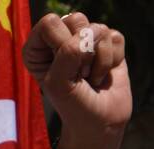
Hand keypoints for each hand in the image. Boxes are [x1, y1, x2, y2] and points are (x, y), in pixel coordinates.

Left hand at [24, 13, 130, 141]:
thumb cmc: (72, 105)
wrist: (99, 122)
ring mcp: (86, 40)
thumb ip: (67, 52)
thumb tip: (91, 33)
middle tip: (78, 74)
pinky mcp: (108, 44)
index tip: (61, 69)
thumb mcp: (59, 82)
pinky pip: (115, 36)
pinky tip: (103, 74)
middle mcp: (60, 39)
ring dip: (98, 59)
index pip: (50, 22)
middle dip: (82, 52)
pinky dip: (112, 60)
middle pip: (76, 19)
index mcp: (38, 47)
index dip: (61, 44)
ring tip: (90, 77)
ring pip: (98, 28)